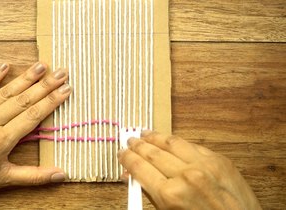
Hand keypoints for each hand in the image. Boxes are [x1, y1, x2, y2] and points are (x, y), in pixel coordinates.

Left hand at [0, 62, 70, 208]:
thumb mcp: (5, 179)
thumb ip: (35, 176)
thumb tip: (62, 174)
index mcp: (3, 140)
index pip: (34, 115)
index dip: (52, 101)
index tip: (67, 89)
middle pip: (24, 99)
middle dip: (46, 85)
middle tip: (62, 72)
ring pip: (6, 91)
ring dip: (26, 77)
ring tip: (42, 66)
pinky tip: (6, 66)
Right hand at [118, 131, 261, 209]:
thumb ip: (150, 193)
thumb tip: (134, 176)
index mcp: (170, 194)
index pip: (139, 168)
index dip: (127, 158)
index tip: (122, 153)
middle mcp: (186, 175)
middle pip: (152, 152)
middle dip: (138, 145)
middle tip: (130, 140)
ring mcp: (204, 164)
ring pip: (172, 142)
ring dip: (155, 136)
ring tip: (145, 133)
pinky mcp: (219, 159)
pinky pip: (192, 145)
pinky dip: (177, 142)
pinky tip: (170, 140)